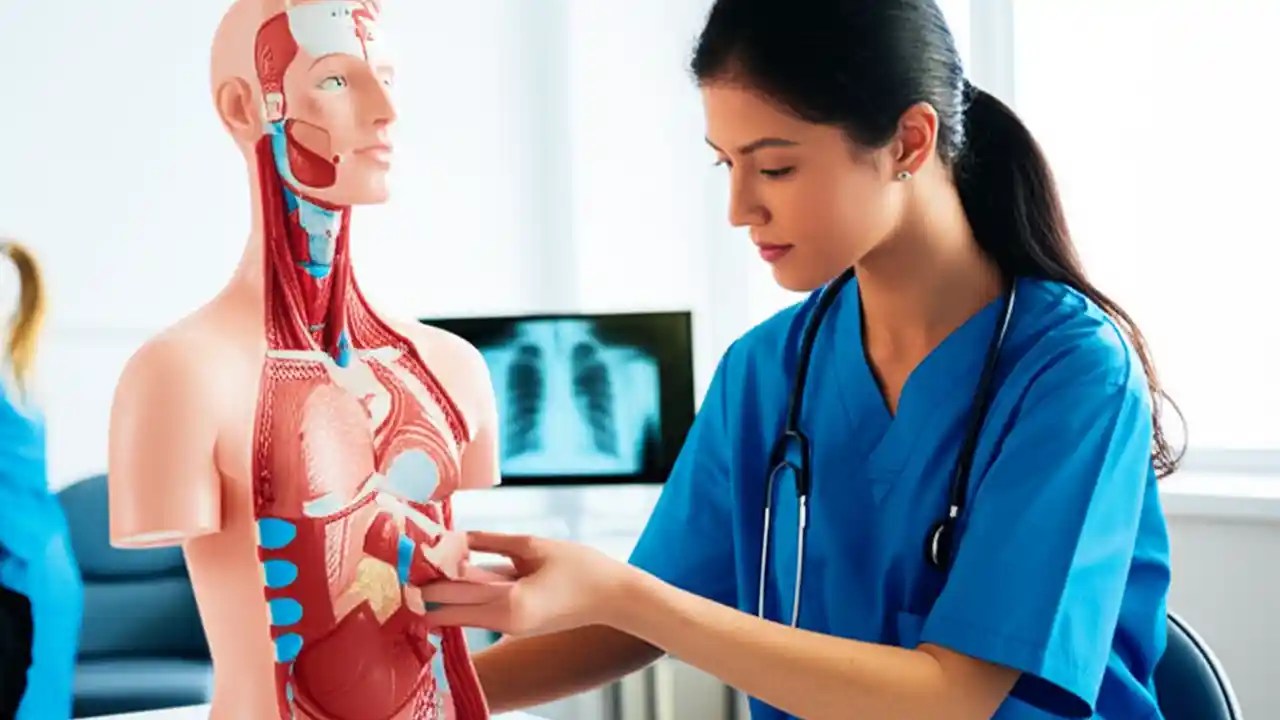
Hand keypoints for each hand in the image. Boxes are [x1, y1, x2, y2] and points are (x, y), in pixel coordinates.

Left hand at [421, 531, 636, 636]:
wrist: (613, 598)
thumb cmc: (580, 568)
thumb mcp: (533, 546)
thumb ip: (491, 542)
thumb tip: (456, 536)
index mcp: (509, 602)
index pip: (453, 593)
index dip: (426, 578)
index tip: (408, 560)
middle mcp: (504, 622)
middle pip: (449, 612)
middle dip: (426, 593)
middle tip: (408, 569)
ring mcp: (509, 628)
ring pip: (461, 615)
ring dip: (444, 595)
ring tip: (427, 567)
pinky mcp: (515, 625)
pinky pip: (479, 611)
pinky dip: (464, 596)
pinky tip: (456, 573)